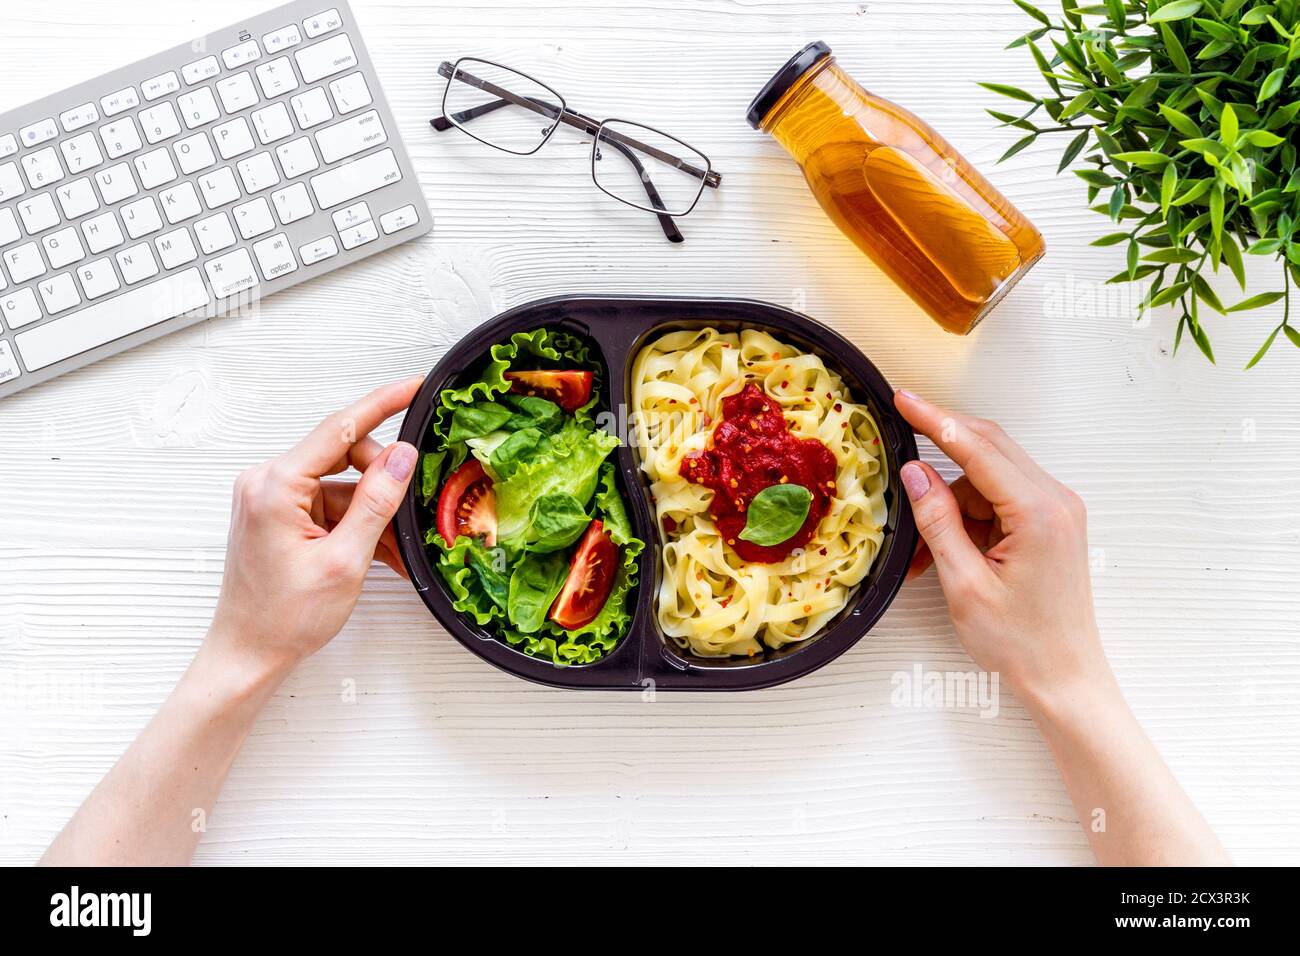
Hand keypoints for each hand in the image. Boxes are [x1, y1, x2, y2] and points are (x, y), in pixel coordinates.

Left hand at [207, 377, 422, 681]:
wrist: (248, 654)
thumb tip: (401, 457)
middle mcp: (267, 483)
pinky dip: (356, 524)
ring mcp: (271, 498)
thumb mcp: (345, 561)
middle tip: (409, 513)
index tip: (413, 387)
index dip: (383, 404)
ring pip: (341, 484)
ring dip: (372, 511)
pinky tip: (378, 551)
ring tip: (395, 549)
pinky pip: (329, 504)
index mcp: (276, 486)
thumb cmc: (283, 618)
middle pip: (344, 454)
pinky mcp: (278, 514)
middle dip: (382, 480)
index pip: (340, 428)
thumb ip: (376, 503)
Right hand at [894, 390, 1106, 704]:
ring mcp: (1056, 511)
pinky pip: (997, 500)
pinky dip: (965, 516)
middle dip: (940, 444)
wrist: (1065, 678)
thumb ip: (938, 523)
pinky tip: (942, 549)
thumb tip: (915, 474)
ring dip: (949, 498)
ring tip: (921, 548)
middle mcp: (1055, 501)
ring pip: (988, 475)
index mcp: (1038, 512)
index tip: (903, 399)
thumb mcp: (964, 585)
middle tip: (898, 431)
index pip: (977, 448)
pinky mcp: (1049, 524)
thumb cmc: (1020, 642)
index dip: (935, 420)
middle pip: (988, 447)